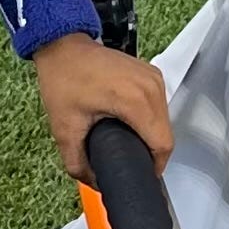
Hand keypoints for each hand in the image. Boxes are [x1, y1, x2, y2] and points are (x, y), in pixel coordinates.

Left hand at [30, 34, 170, 181]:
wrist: (63, 46)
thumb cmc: (64, 78)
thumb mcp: (65, 128)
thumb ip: (78, 164)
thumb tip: (95, 182)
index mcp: (136, 100)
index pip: (162, 145)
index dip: (153, 167)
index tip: (139, 174)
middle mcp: (151, 87)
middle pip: (165, 135)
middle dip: (150, 153)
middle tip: (127, 162)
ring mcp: (154, 78)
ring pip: (164, 122)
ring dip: (150, 137)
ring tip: (127, 144)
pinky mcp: (152, 74)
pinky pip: (159, 106)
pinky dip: (149, 120)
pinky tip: (130, 126)